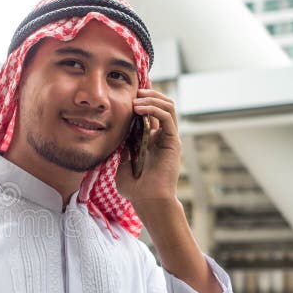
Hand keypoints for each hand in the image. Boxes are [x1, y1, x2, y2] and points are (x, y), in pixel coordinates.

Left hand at [115, 88, 181, 207]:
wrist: (147, 200)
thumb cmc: (135, 188)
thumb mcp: (123, 162)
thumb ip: (123, 147)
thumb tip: (119, 132)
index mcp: (151, 140)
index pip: (150, 112)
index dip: (142, 100)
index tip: (127, 94)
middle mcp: (162, 136)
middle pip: (162, 105)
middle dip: (149, 94)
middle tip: (134, 92)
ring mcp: (169, 138)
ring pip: (168, 107)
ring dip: (152, 99)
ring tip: (136, 99)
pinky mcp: (173, 141)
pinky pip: (167, 117)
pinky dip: (154, 109)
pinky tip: (139, 109)